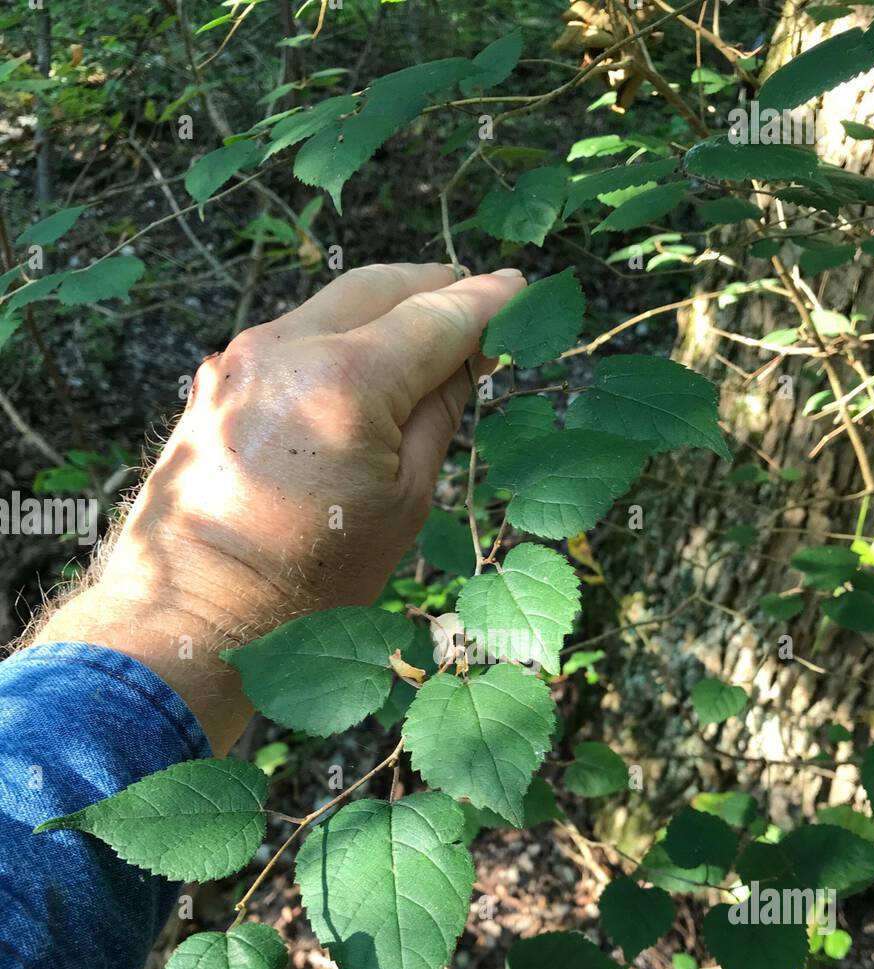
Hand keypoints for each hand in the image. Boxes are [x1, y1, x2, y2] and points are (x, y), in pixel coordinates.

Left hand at [34, 262, 525, 751]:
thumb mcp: (405, 503)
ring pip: (331, 307)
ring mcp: (241, 361)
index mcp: (347, 384)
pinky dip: (338, 338)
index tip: (521, 292)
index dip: (486, 302)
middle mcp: (286, 351)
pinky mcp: (216, 383)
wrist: (196, 618)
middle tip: (478, 301)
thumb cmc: (311, 582)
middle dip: (435, 288)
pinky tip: (364, 367)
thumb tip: (466, 356)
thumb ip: (439, 413)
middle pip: (379, 288)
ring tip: (426, 336)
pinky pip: (293, 338)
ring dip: (384, 311)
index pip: (436, 317)